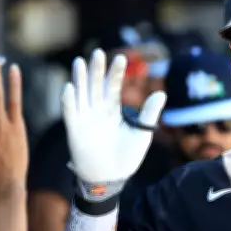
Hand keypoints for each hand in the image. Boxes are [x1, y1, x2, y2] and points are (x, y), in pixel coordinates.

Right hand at [62, 49, 165, 183]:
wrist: (112, 178)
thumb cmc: (127, 157)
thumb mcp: (142, 133)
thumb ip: (149, 113)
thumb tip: (162, 94)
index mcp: (112, 110)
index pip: (113, 86)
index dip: (116, 73)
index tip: (122, 58)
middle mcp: (97, 111)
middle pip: (96, 86)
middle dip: (97, 70)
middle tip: (99, 52)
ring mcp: (85, 119)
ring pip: (81, 94)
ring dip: (80, 79)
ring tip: (81, 61)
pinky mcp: (75, 131)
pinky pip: (70, 113)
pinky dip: (69, 100)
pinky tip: (69, 86)